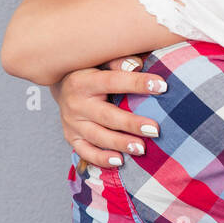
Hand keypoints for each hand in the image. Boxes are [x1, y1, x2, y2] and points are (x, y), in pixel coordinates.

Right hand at [50, 57, 167, 168]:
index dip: (138, 84)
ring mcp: (72, 123)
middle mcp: (75, 104)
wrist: (61, 85)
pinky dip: (102, 159)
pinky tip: (120, 161)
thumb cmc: (90, 71)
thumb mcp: (100, 62)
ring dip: (120, 144)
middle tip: (154, 130)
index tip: (162, 87)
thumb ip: (118, 62)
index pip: (113, 81)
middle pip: (106, 116)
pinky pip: (86, 152)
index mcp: (83, 81)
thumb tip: (137, 64)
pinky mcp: (71, 137)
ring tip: (142, 149)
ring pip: (97, 137)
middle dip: (131, 124)